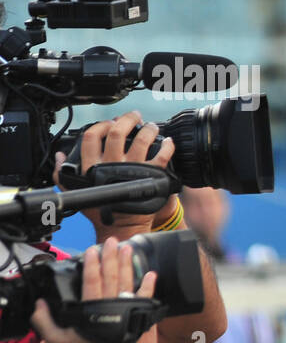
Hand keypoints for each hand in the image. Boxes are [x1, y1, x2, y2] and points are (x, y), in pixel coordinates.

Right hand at [29, 238, 156, 342]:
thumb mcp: (55, 340)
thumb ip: (43, 320)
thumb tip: (38, 304)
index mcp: (91, 310)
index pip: (91, 280)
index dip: (92, 263)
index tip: (93, 249)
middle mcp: (111, 308)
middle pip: (111, 277)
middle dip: (112, 257)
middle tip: (113, 240)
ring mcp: (126, 313)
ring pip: (127, 284)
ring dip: (128, 265)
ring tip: (129, 248)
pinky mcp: (136, 320)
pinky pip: (145, 300)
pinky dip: (148, 287)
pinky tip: (152, 274)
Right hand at [56, 111, 177, 240]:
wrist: (122, 226)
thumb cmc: (100, 211)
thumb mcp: (75, 191)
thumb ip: (63, 173)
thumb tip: (60, 156)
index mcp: (92, 167)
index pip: (91, 137)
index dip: (101, 126)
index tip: (110, 123)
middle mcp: (112, 166)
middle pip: (117, 133)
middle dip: (127, 120)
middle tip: (135, 117)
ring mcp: (133, 170)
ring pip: (141, 141)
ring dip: (148, 130)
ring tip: (152, 127)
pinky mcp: (151, 176)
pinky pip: (161, 156)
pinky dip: (167, 146)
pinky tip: (168, 142)